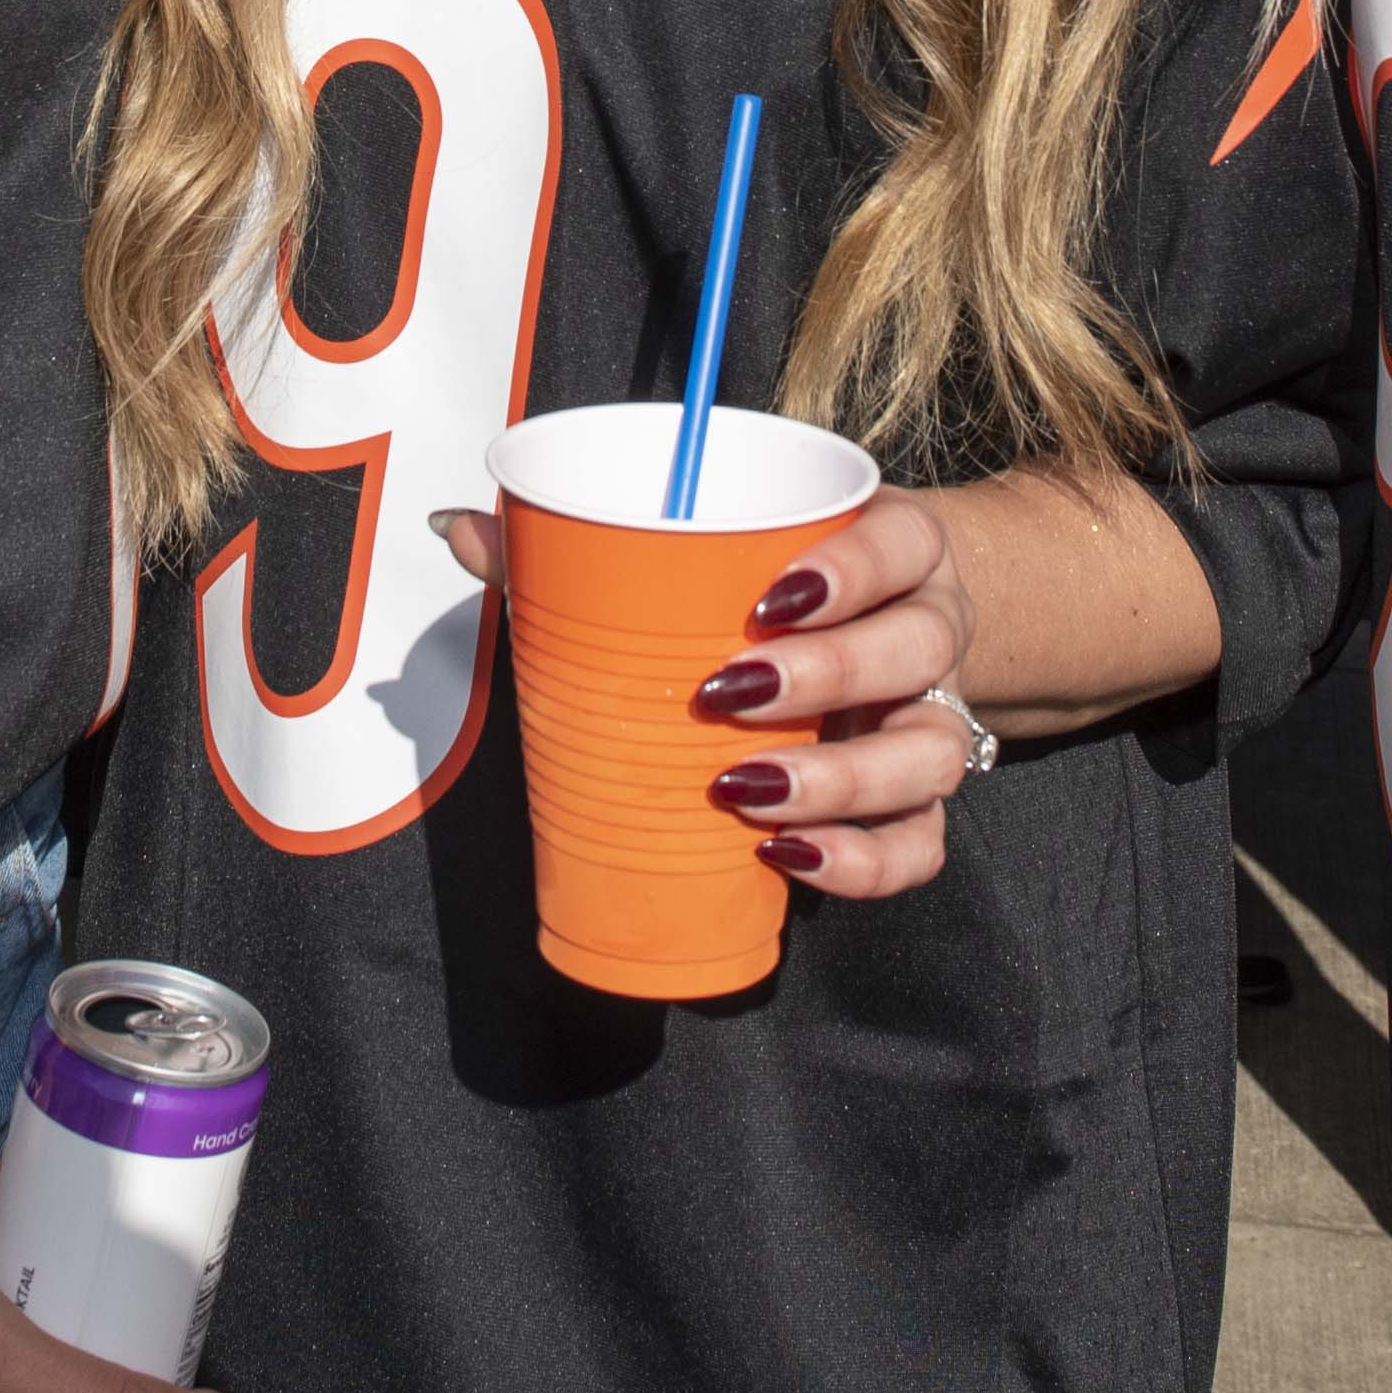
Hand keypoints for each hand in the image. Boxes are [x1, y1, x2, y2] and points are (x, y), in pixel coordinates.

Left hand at [436, 487, 980, 900]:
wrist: (875, 632)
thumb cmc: (770, 589)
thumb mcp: (708, 552)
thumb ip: (585, 543)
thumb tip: (460, 530)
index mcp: (889, 550)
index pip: (901, 544)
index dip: (852, 568)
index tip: (770, 598)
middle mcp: (927, 629)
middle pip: (915, 649)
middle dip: (827, 676)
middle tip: (728, 694)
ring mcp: (931, 718)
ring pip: (927, 754)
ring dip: (839, 780)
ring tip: (745, 790)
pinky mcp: (918, 800)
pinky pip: (921, 845)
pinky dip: (864, 862)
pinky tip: (790, 857)